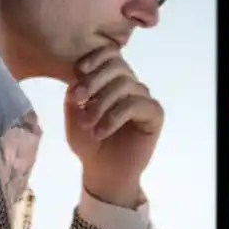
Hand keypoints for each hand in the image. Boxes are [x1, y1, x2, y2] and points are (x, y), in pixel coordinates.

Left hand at [65, 44, 163, 207]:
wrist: (103, 173)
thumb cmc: (88, 143)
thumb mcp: (73, 115)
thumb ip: (74, 94)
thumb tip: (78, 78)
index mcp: (112, 80)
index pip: (109, 55)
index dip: (95, 57)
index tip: (78, 72)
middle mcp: (130, 85)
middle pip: (118, 65)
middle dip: (95, 81)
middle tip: (79, 101)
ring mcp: (143, 98)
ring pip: (125, 84)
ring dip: (102, 103)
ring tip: (87, 124)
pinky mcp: (155, 114)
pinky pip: (135, 104)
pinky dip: (114, 116)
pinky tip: (101, 132)